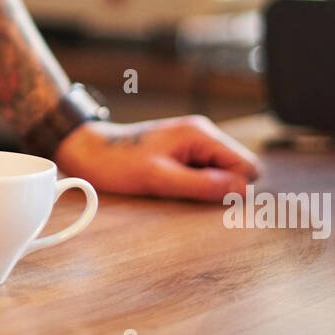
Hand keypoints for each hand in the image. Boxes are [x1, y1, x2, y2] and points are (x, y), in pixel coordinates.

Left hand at [55, 114, 261, 201]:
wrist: (88, 152)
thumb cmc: (118, 164)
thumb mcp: (160, 179)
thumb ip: (203, 185)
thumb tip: (243, 191)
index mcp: (200, 134)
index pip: (247, 166)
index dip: (235, 188)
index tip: (209, 201)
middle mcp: (201, 133)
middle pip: (237, 169)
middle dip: (222, 189)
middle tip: (187, 196)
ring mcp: (192, 142)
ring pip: (221, 173)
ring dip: (206, 187)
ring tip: (174, 189)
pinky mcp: (182, 152)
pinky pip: (204, 172)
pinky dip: (194, 184)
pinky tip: (171, 186)